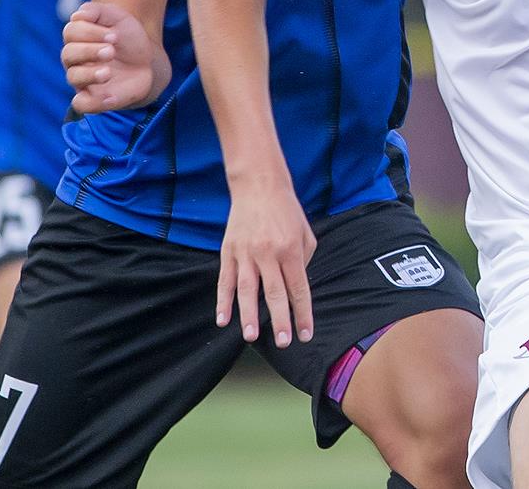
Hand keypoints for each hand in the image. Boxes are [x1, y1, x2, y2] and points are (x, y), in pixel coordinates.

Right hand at [62, 1, 159, 111]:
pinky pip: (81, 104)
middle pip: (68, 54)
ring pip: (73, 77)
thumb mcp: (118, 17)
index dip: (90, 32)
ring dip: (90, 74)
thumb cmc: (128, 37)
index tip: (114, 35)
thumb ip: (97, 10)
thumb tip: (78, 15)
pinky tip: (110, 95)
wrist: (148, 61)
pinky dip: (93, 101)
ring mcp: (83, 79)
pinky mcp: (93, 98)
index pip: (72, 32)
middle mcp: (76, 58)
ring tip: (108, 71)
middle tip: (111, 50)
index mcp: (78, 37)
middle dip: (89, 51)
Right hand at [216, 178, 316, 348]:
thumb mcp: (306, 234)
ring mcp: (246, 253)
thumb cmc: (287, 212)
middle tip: (284, 342)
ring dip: (249, 315)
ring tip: (252, 337)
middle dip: (280, 320)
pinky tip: (223, 319)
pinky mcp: (229, 251)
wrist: (259, 186)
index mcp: (290, 250)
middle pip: (274, 293)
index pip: (298, 289)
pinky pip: (225, 280)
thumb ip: (303, 262)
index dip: (302, 313)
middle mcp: (268, 253)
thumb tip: (295, 288)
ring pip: (247, 289)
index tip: (305, 334)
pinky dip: (223, 301)